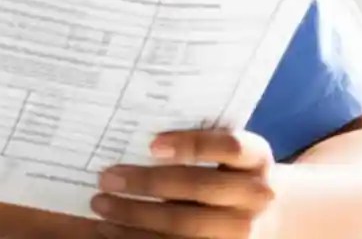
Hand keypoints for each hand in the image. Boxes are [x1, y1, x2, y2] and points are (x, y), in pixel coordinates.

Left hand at [90, 129, 279, 238]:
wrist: (260, 214)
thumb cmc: (224, 169)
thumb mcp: (221, 149)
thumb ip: (191, 139)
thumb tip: (131, 132)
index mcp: (256, 158)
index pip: (230, 146)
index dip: (192, 144)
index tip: (152, 144)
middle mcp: (256, 195)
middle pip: (200, 187)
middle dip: (148, 182)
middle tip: (107, 178)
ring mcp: (243, 231)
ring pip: (186, 226)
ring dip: (136, 216)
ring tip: (101, 204)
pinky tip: (111, 230)